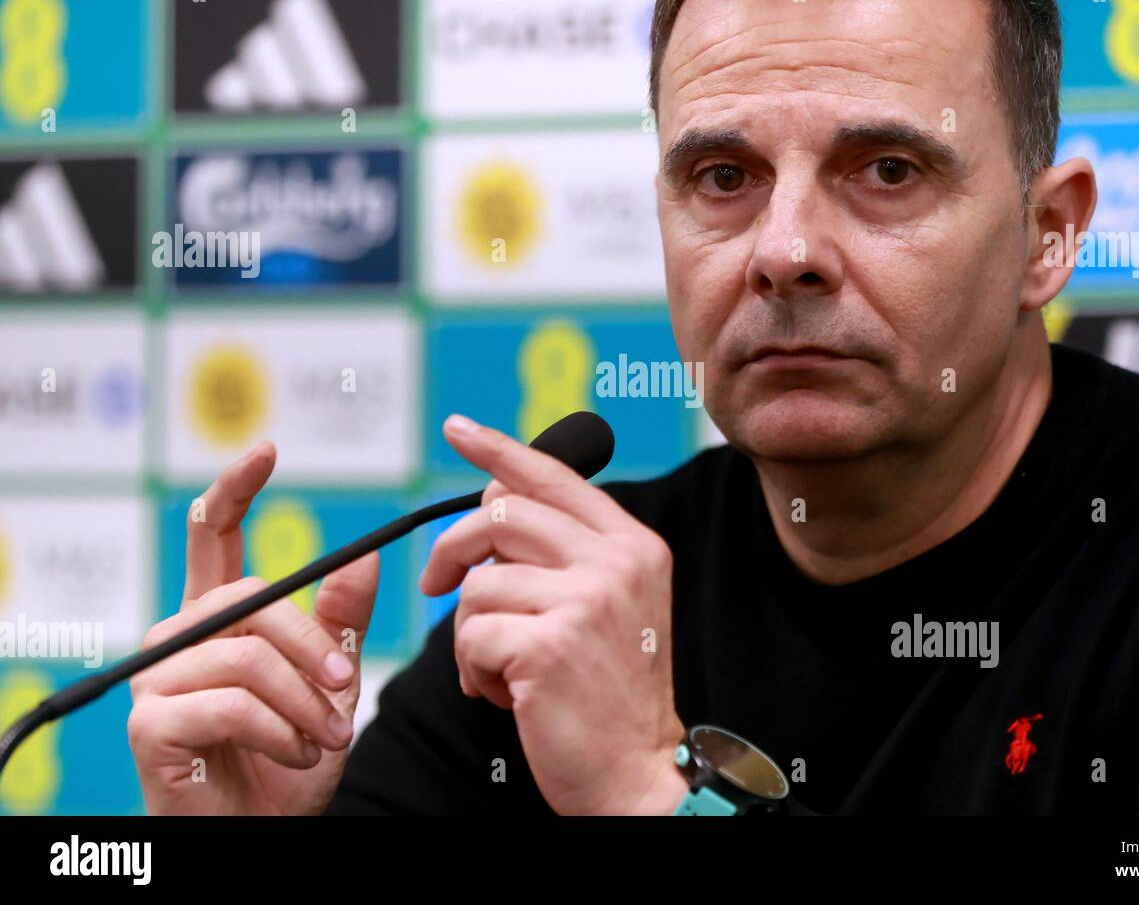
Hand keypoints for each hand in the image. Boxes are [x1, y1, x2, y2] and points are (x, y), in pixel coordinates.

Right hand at [127, 441, 379, 814]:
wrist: (264, 830)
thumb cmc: (289, 756)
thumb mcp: (330, 683)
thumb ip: (340, 621)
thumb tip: (366, 557)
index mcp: (220, 618)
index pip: (217, 536)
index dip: (236, 489)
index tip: (266, 450)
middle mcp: (179, 637)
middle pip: (249, 599)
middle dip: (312, 645)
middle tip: (348, 690)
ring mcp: (157, 680)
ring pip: (246, 657)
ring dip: (303, 702)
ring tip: (323, 736)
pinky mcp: (150, 724)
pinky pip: (229, 704)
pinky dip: (277, 732)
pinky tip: (293, 753)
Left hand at [420, 414, 687, 814]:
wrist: (639, 773)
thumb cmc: (610, 693)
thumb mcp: (609, 605)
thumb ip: (566, 552)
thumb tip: (493, 508)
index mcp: (632, 545)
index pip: (554, 476)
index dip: (500, 450)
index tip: (458, 428)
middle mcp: (616, 562)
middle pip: (500, 517)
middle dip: (453, 552)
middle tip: (435, 586)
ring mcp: (586, 600)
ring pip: (477, 582)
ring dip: (468, 631)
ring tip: (499, 667)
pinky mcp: (549, 644)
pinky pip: (470, 633)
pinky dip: (472, 669)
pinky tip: (504, 693)